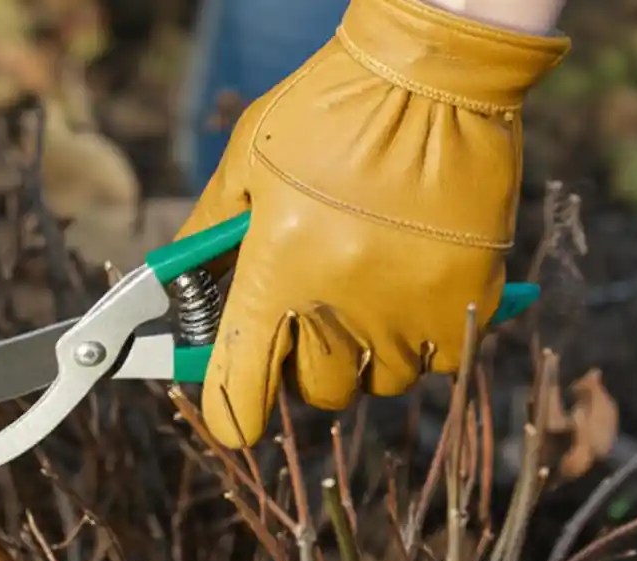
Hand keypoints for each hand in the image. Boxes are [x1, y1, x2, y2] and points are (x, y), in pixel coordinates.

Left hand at [174, 0, 569, 447]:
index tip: (231, 402)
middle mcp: (342, 312)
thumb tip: (170, 283)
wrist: (430, 76)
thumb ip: (205, 236)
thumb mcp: (244, 166)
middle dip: (303, 363)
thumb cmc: (326, 113)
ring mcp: (410, 313)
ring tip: (365, 287)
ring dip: (366, 352)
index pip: (239, 392)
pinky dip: (423, 335)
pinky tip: (410, 284)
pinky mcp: (466, 302)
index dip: (230, 408)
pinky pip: (440, 356)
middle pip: (314, 393)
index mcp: (277, 282)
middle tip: (307, 311)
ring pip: (379, 380)